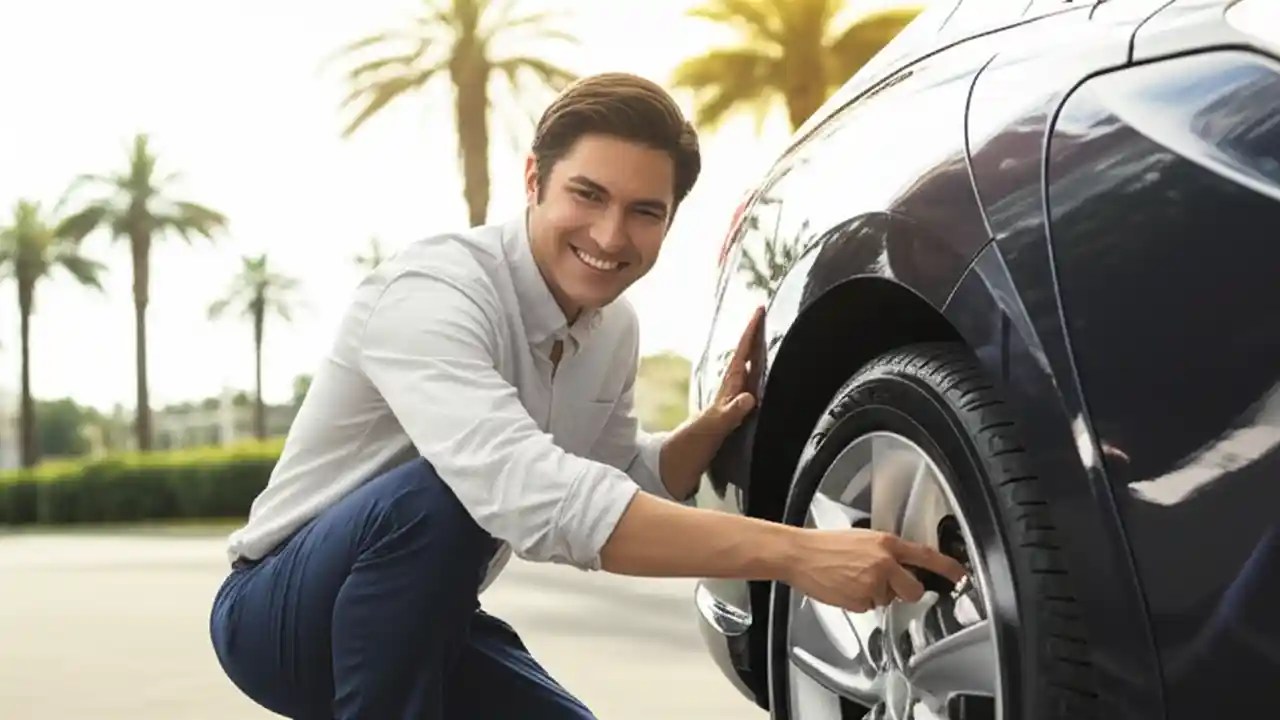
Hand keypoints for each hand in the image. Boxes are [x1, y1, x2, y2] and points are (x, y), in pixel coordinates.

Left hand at [702, 305, 764, 435]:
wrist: (678, 465)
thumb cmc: (694, 445)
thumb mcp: (714, 428)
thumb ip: (732, 413)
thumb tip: (750, 397)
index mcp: (727, 391)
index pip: (741, 355)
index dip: (750, 334)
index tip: (758, 312)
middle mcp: (729, 393)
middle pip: (745, 358)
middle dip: (755, 337)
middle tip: (764, 315)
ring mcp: (729, 403)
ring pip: (747, 371)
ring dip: (755, 355)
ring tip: (766, 339)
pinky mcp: (731, 416)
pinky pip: (748, 389)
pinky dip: (756, 378)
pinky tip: (761, 380)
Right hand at [784, 528, 967, 612]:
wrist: (800, 555)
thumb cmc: (825, 545)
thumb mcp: (863, 539)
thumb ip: (886, 551)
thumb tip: (902, 566)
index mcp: (886, 544)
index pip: (926, 556)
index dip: (947, 568)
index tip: (960, 576)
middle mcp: (884, 564)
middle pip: (913, 589)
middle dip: (904, 591)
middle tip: (887, 585)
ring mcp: (873, 584)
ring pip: (888, 600)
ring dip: (875, 594)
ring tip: (852, 579)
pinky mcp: (860, 601)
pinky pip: (869, 607)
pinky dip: (859, 601)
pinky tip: (845, 587)